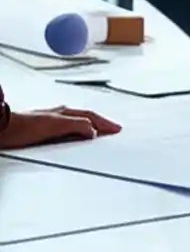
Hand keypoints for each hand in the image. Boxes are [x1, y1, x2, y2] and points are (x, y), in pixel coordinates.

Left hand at [0, 106, 120, 149]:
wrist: (1, 129)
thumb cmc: (22, 127)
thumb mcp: (54, 125)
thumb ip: (76, 125)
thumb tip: (93, 131)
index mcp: (65, 112)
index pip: (92, 117)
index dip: (105, 123)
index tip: (116, 129)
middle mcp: (59, 115)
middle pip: (86, 118)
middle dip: (101, 124)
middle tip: (112, 130)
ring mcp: (51, 122)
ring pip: (77, 123)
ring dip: (89, 128)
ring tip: (98, 134)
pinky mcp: (42, 131)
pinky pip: (67, 131)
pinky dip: (76, 134)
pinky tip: (73, 138)